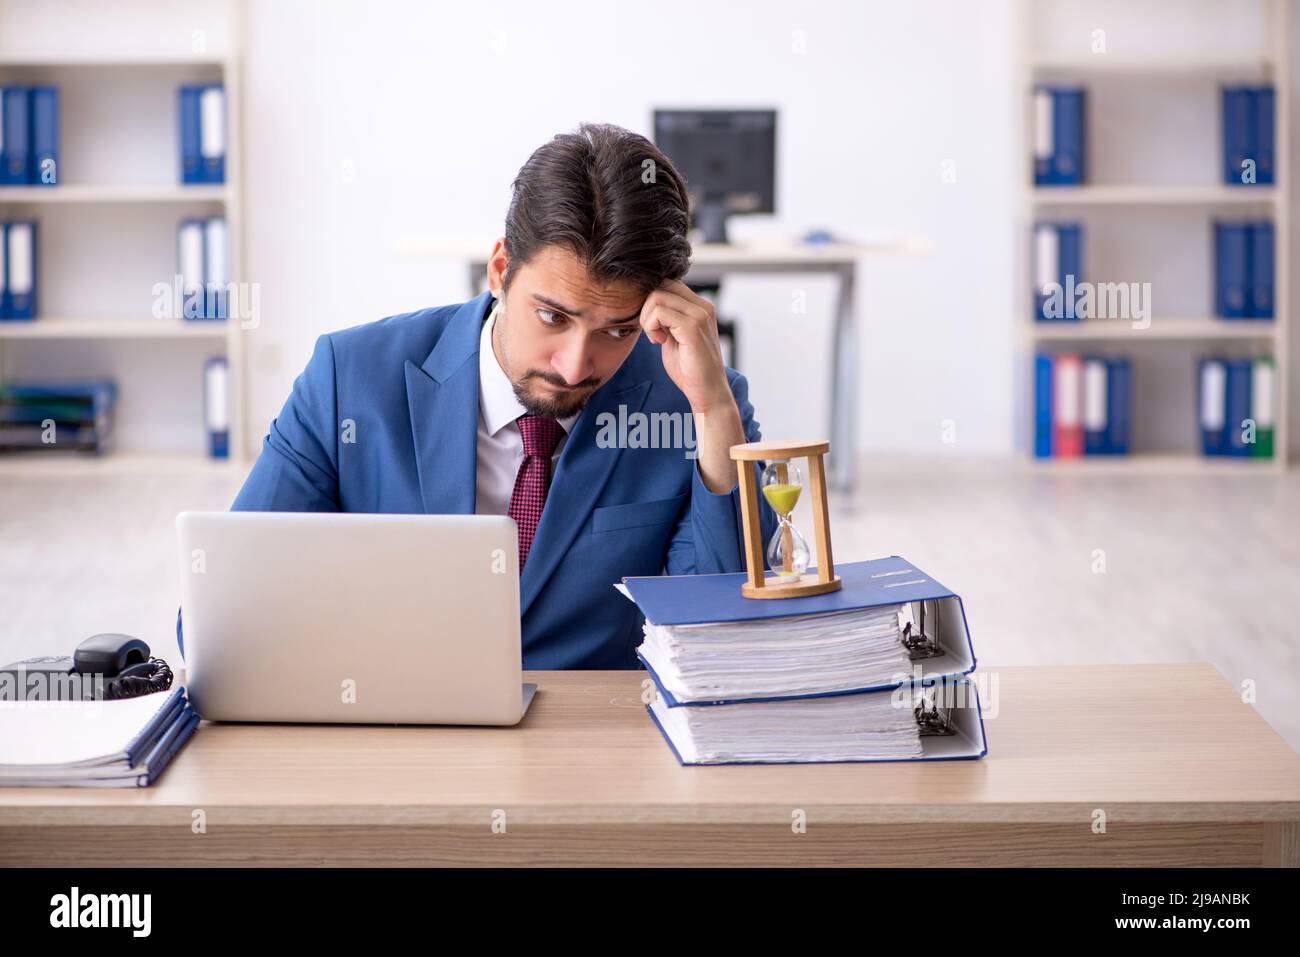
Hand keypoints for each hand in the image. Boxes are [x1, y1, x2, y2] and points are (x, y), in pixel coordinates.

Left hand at [639, 279, 742, 492]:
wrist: (707, 392)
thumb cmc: (689, 369)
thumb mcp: (674, 336)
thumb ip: (665, 318)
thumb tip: (645, 305)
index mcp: (699, 306)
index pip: (666, 283)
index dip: (651, 302)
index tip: (652, 326)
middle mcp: (702, 305)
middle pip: (660, 284)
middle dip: (646, 307)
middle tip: (651, 331)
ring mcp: (699, 315)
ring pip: (656, 296)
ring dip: (647, 318)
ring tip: (656, 337)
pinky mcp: (693, 327)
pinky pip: (659, 312)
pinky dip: (651, 327)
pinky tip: (659, 342)